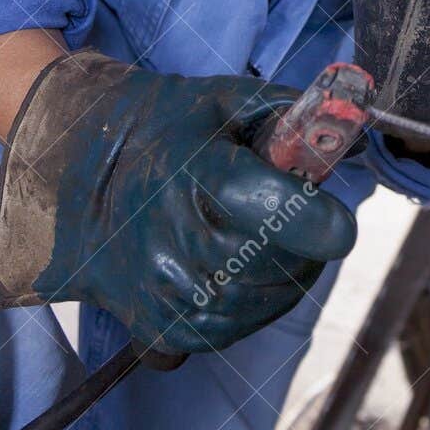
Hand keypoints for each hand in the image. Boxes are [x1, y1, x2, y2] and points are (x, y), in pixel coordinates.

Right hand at [0, 49, 356, 354]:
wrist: (83, 178)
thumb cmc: (169, 134)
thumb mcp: (225, 100)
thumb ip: (290, 113)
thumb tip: (346, 137)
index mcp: (190, 171)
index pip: (271, 210)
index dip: (317, 221)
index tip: (339, 224)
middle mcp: (169, 237)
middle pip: (276, 263)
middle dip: (304, 243)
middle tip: (297, 218)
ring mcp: (163, 289)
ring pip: (261, 302)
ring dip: (283, 275)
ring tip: (266, 239)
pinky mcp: (161, 328)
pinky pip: (234, 329)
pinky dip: (252, 303)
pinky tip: (240, 268)